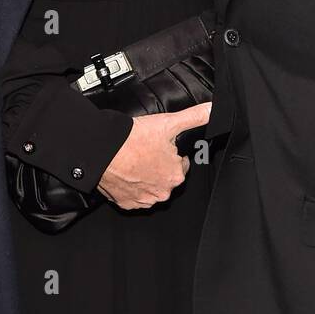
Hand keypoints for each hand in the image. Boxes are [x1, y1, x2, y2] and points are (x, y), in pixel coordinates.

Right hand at [97, 102, 211, 209]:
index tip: (161, 146)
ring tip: (136, 161)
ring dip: (146, 177)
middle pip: (166, 177)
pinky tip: (127, 173)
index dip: (172, 153)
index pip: (181, 165)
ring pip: (151, 187)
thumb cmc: (133, 140)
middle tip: (147, 151)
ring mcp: (143, 200)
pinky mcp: (126, 203)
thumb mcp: (168, 123)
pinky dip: (131, 187)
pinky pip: (133, 196)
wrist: (102, 151)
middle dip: (159, 166)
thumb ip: (193, 117)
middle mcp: (161, 192)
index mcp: (175, 176)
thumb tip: (211, 110)